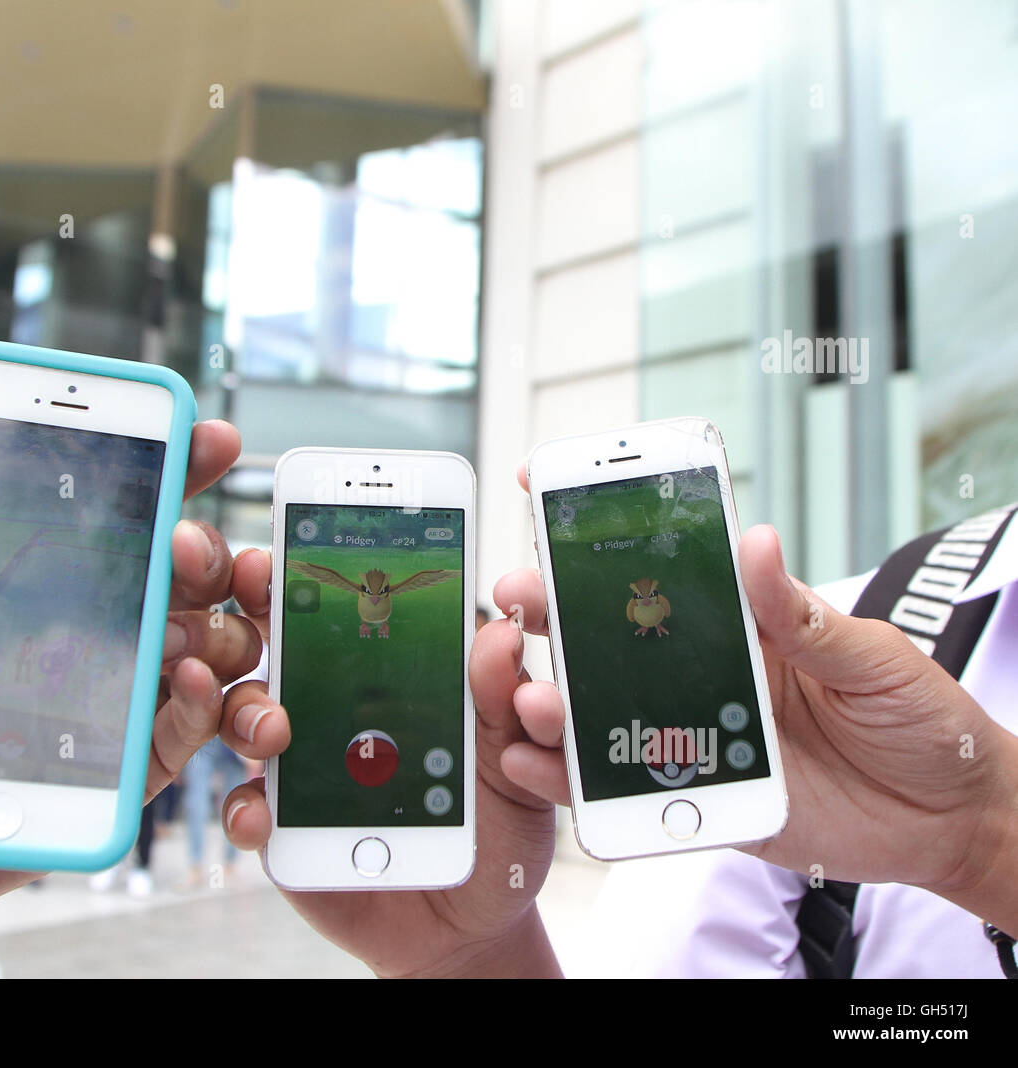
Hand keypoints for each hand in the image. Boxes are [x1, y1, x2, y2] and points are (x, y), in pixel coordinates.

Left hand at [0, 420, 283, 976]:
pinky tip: (182, 678)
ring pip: (218, 640)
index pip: (141, 507)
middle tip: (179, 545)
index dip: (183, 466)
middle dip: (206, 547)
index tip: (208, 436)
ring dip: (217, 625)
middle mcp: (118, 622)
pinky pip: (194, 722)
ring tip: (180, 624)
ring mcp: (134, 688)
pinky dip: (202, 697)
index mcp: (71, 574)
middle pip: (196, 571)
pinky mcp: (135, 759)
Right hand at [215, 549, 562, 978]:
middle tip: (257, 574)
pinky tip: (265, 813)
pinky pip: (247, 811)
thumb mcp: (517, 760)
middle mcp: (333, 705)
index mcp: (393, 673)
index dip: (321, 557)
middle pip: (280, 639)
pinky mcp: (283, 828)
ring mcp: (301, 763)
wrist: (470, 921)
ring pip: (247, 717)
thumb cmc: (494, 825)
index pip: (350, 601)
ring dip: (250, 710)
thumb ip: (507, 702)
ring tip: (276, 727)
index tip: (310, 520)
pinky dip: (249, 810)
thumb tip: (497, 633)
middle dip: (260, 602)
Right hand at [495, 518, 1017, 928]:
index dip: (601, 531)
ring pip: (599, 713)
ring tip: (528, 693)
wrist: (954, 819)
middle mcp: (702, 672)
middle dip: (549, 610)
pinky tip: (535, 763)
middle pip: (606, 636)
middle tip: (515, 596)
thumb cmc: (919, 719)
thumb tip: (755, 540)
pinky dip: (570, 780)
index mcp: (741, 623)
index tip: (542, 487)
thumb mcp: (870, 654)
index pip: (660, 569)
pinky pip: (619, 788)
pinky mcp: (694, 796)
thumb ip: (802, 614)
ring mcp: (691, 734)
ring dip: (550, 700)